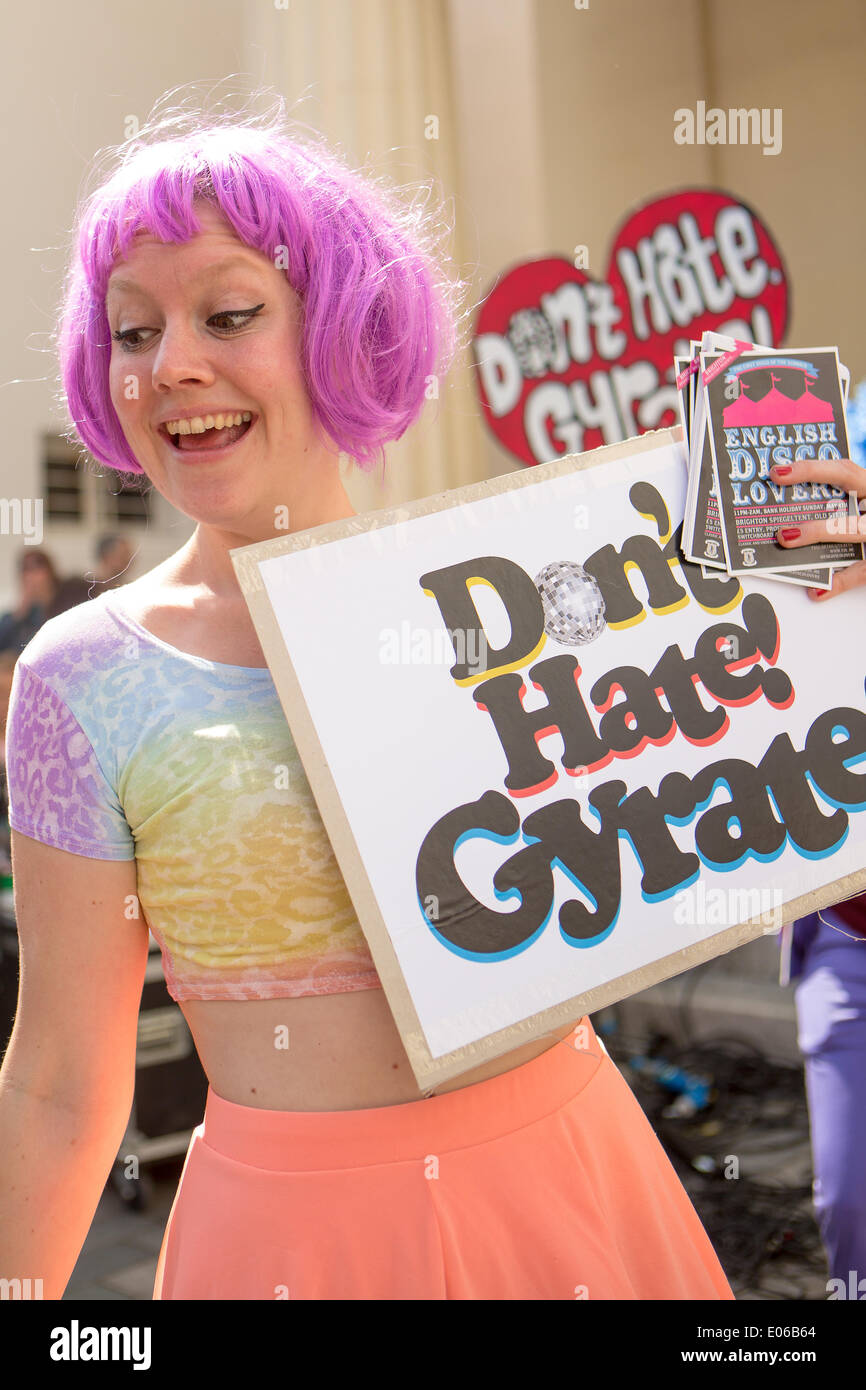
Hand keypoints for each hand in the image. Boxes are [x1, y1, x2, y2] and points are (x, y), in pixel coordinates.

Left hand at [771, 458, 865, 600]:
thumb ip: (842, 500)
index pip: (844, 472)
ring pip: (853, 531)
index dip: (810, 470)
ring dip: (819, 535)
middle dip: (812, 514)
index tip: (778, 473)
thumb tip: (796, 506)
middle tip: (781, 528)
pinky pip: (863, 572)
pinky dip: (839, 583)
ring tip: (787, 541)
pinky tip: (816, 592)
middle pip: (847, 506)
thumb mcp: (864, 501)